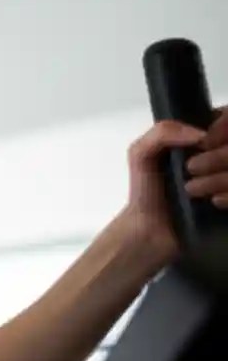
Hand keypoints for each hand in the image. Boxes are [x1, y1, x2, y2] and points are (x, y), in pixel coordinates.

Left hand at [117, 106, 227, 266]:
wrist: (151, 232)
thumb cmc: (147, 190)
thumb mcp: (142, 154)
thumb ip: (163, 132)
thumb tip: (201, 135)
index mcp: (204, 140)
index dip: (223, 128)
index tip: (204, 142)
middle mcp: (222, 157)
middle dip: (218, 157)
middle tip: (190, 171)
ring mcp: (227, 180)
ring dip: (220, 178)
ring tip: (192, 190)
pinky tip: (213, 202)